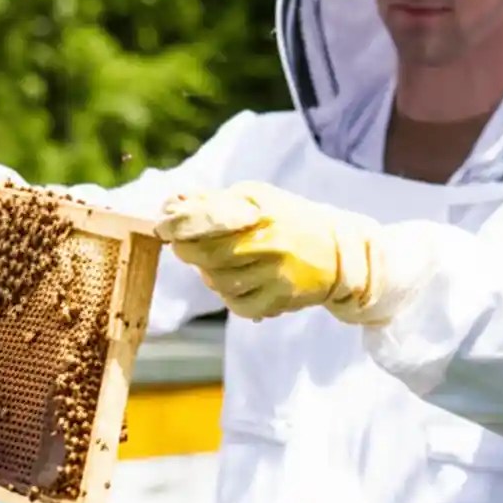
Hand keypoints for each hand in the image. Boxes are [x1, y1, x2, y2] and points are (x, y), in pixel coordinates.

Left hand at [154, 181, 391, 322]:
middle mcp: (267, 244)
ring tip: (222, 262)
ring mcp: (274, 275)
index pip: (202, 221)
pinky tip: (239, 281)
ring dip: (209, 273)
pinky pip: (237, 305)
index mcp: (259, 212)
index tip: (163, 226)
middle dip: (187, 249)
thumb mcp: (257, 197)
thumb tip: (172, 202)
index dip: (175, 225)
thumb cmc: (289, 218)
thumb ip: (213, 200)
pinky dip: (230, 296)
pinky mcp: (279, 300)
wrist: (339, 251)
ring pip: (217, 282)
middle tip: (187, 244)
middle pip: (203, 255)